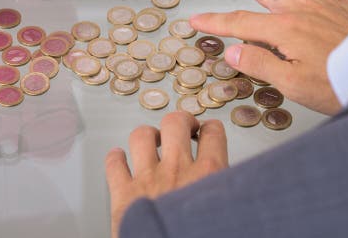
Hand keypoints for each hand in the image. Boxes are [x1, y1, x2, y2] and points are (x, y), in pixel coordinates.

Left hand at [104, 112, 228, 237]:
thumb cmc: (200, 237)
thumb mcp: (228, 215)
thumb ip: (226, 195)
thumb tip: (233, 190)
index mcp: (210, 175)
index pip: (214, 133)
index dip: (211, 130)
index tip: (208, 132)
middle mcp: (178, 170)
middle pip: (175, 123)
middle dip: (180, 121)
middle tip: (183, 129)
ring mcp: (147, 180)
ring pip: (141, 136)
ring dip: (148, 136)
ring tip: (153, 141)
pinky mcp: (122, 196)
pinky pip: (113, 164)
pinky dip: (115, 158)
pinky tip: (120, 159)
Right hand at [191, 0, 347, 114]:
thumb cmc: (343, 84)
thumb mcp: (294, 85)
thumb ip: (260, 64)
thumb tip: (232, 51)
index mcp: (286, 29)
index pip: (239, 21)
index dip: (214, 20)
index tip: (197, 20)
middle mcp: (302, 8)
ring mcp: (323, 2)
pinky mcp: (342, 4)